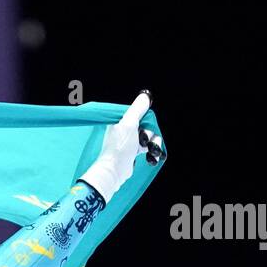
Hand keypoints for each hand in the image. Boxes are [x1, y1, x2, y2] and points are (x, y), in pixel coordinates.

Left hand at [78, 90, 151, 204]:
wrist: (114, 171)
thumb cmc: (119, 147)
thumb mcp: (129, 124)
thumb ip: (137, 109)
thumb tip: (146, 95)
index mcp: (120, 120)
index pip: (140, 114)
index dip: (146, 121)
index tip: (143, 127)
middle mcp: (124, 129)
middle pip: (147, 125)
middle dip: (149, 134)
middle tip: (144, 141)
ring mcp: (129, 140)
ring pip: (149, 137)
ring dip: (152, 144)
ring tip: (149, 151)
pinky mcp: (132, 151)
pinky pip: (147, 147)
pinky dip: (151, 152)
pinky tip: (151, 158)